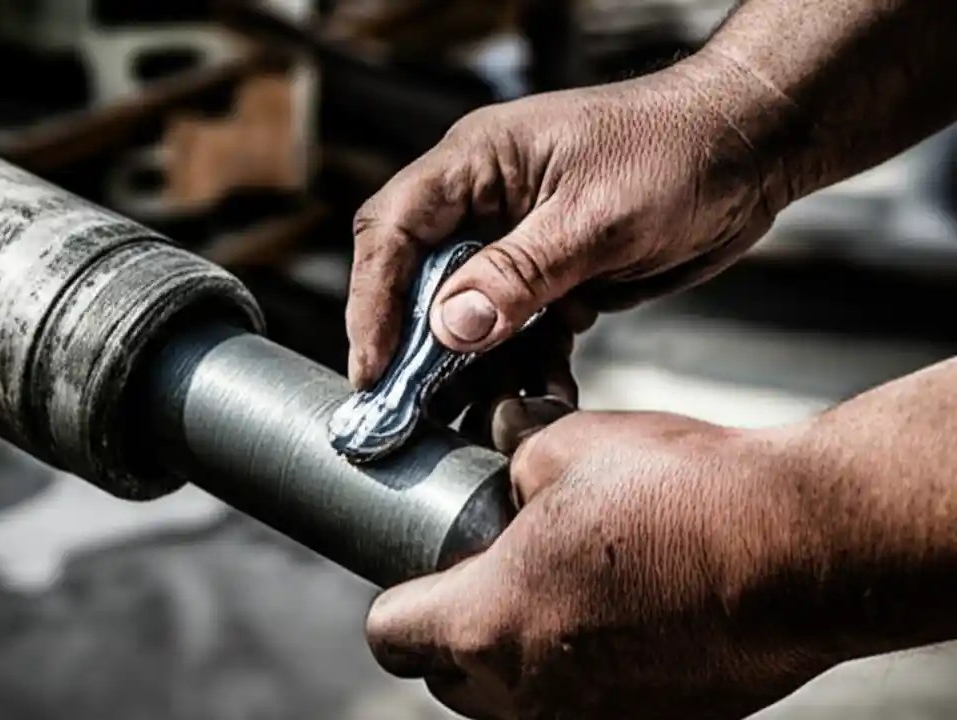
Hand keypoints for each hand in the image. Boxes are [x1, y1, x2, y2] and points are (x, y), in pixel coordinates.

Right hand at [346, 52, 788, 389]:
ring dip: (471, 367)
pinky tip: (540, 399)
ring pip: (465, 315)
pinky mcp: (550, 276)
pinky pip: (516, 330)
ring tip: (472, 417)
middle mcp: (483, 202)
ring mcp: (515, 241)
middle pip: (416, 278)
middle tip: (401, 408)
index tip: (375, 367)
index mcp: (477, 164)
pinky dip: (525, 367)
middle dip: (410, 345)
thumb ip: (520, 274)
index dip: (373, 301)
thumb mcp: (597, 218)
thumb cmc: (679, 151)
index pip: (393, 231)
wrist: (752, 151)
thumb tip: (449, 329)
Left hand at [366, 411, 843, 719]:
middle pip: (448, 679)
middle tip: (492, 574)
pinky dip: (586, 674)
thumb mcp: (568, 446)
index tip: (420, 571)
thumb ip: (513, 451)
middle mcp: (529, 694)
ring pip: (514, 703)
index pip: (389, 634)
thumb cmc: (684, 500)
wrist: (802, 550)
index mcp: (488, 623)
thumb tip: (503, 439)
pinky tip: (624, 616)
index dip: (397, 597)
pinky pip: (585, 710)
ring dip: (518, 656)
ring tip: (563, 592)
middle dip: (453, 633)